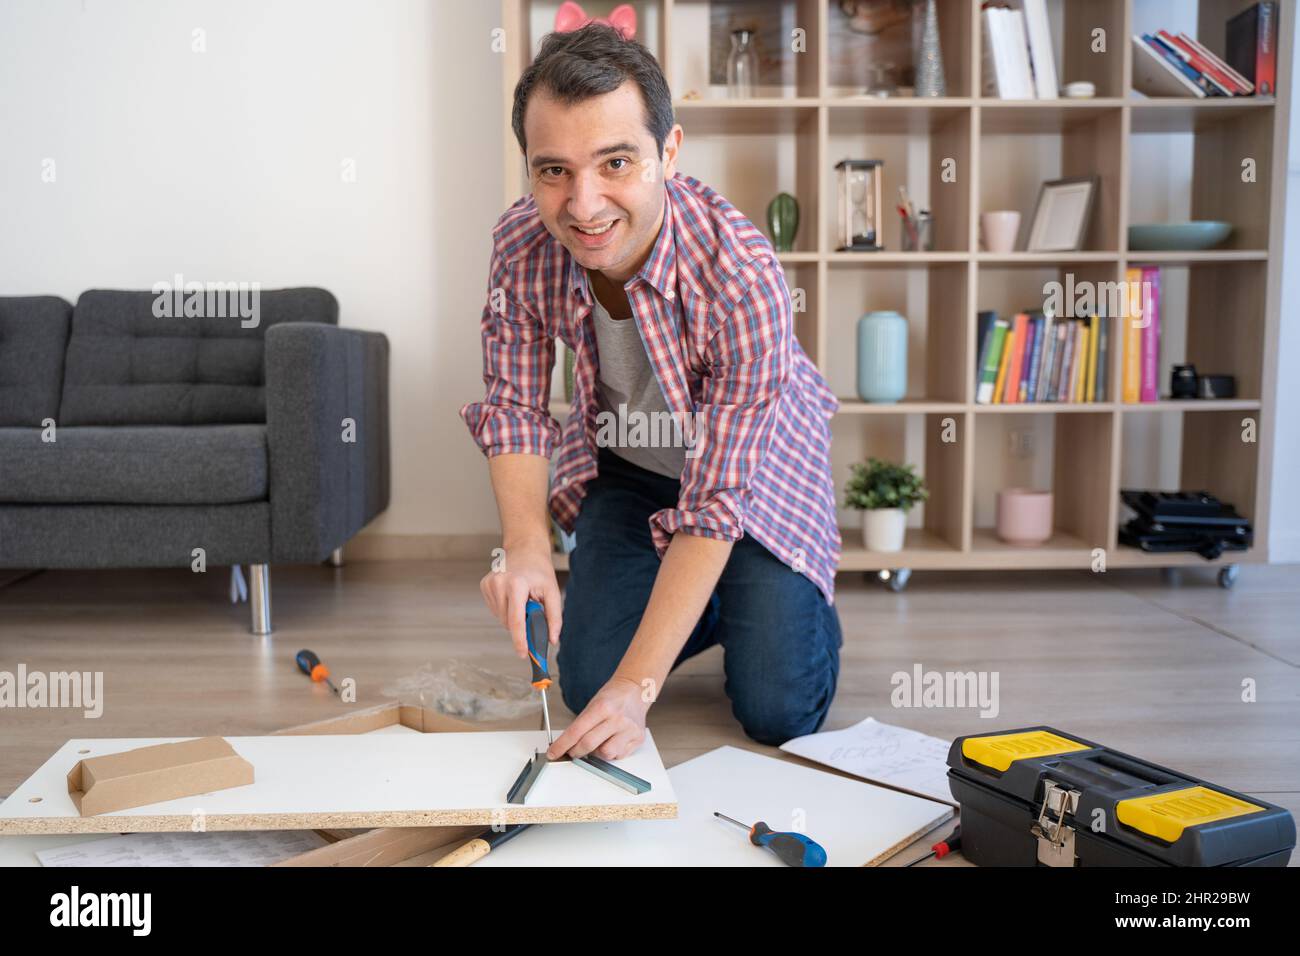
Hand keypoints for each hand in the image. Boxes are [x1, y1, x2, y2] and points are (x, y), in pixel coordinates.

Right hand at [479, 543, 561, 659]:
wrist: (525, 549)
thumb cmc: (540, 570)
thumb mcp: (553, 591)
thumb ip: (554, 617)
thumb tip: (552, 640)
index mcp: (516, 584)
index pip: (516, 620)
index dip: (520, 641)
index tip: (524, 654)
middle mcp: (499, 583)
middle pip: (509, 622)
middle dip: (521, 624)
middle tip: (532, 610)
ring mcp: (489, 584)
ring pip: (501, 618)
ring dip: (513, 616)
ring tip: (522, 599)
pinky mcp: (484, 585)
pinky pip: (496, 610)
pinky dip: (506, 609)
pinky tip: (512, 596)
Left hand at [547, 675, 648, 760]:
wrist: (635, 690)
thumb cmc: (612, 697)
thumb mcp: (593, 704)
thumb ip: (581, 725)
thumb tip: (566, 745)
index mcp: (603, 707)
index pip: (576, 731)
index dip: (562, 745)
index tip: (553, 752)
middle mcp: (617, 719)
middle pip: (589, 744)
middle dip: (576, 752)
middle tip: (573, 751)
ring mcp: (629, 730)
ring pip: (605, 754)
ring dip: (597, 753)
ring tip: (599, 742)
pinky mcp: (638, 738)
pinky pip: (618, 756)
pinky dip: (611, 752)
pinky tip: (612, 741)